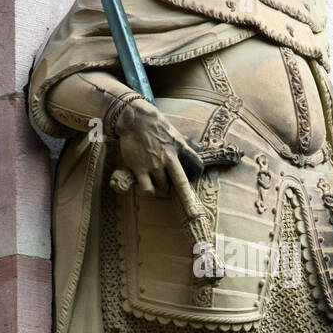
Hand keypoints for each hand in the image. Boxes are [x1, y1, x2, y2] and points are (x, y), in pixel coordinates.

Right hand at [113, 100, 202, 217]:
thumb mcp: (173, 132)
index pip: (196, 164)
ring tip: (159, 185)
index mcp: (179, 147)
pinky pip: (147, 188)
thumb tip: (191, 150)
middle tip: (193, 213)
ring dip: (163, 190)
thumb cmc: (154, 124)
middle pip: (182, 183)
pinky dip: (149, 190)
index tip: (195, 177)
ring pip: (163, 188)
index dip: (197, 173)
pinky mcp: (140, 168)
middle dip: (188, 201)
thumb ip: (181, 145)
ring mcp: (154, 164)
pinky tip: (148, 187)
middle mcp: (169, 158)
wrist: (134, 118)